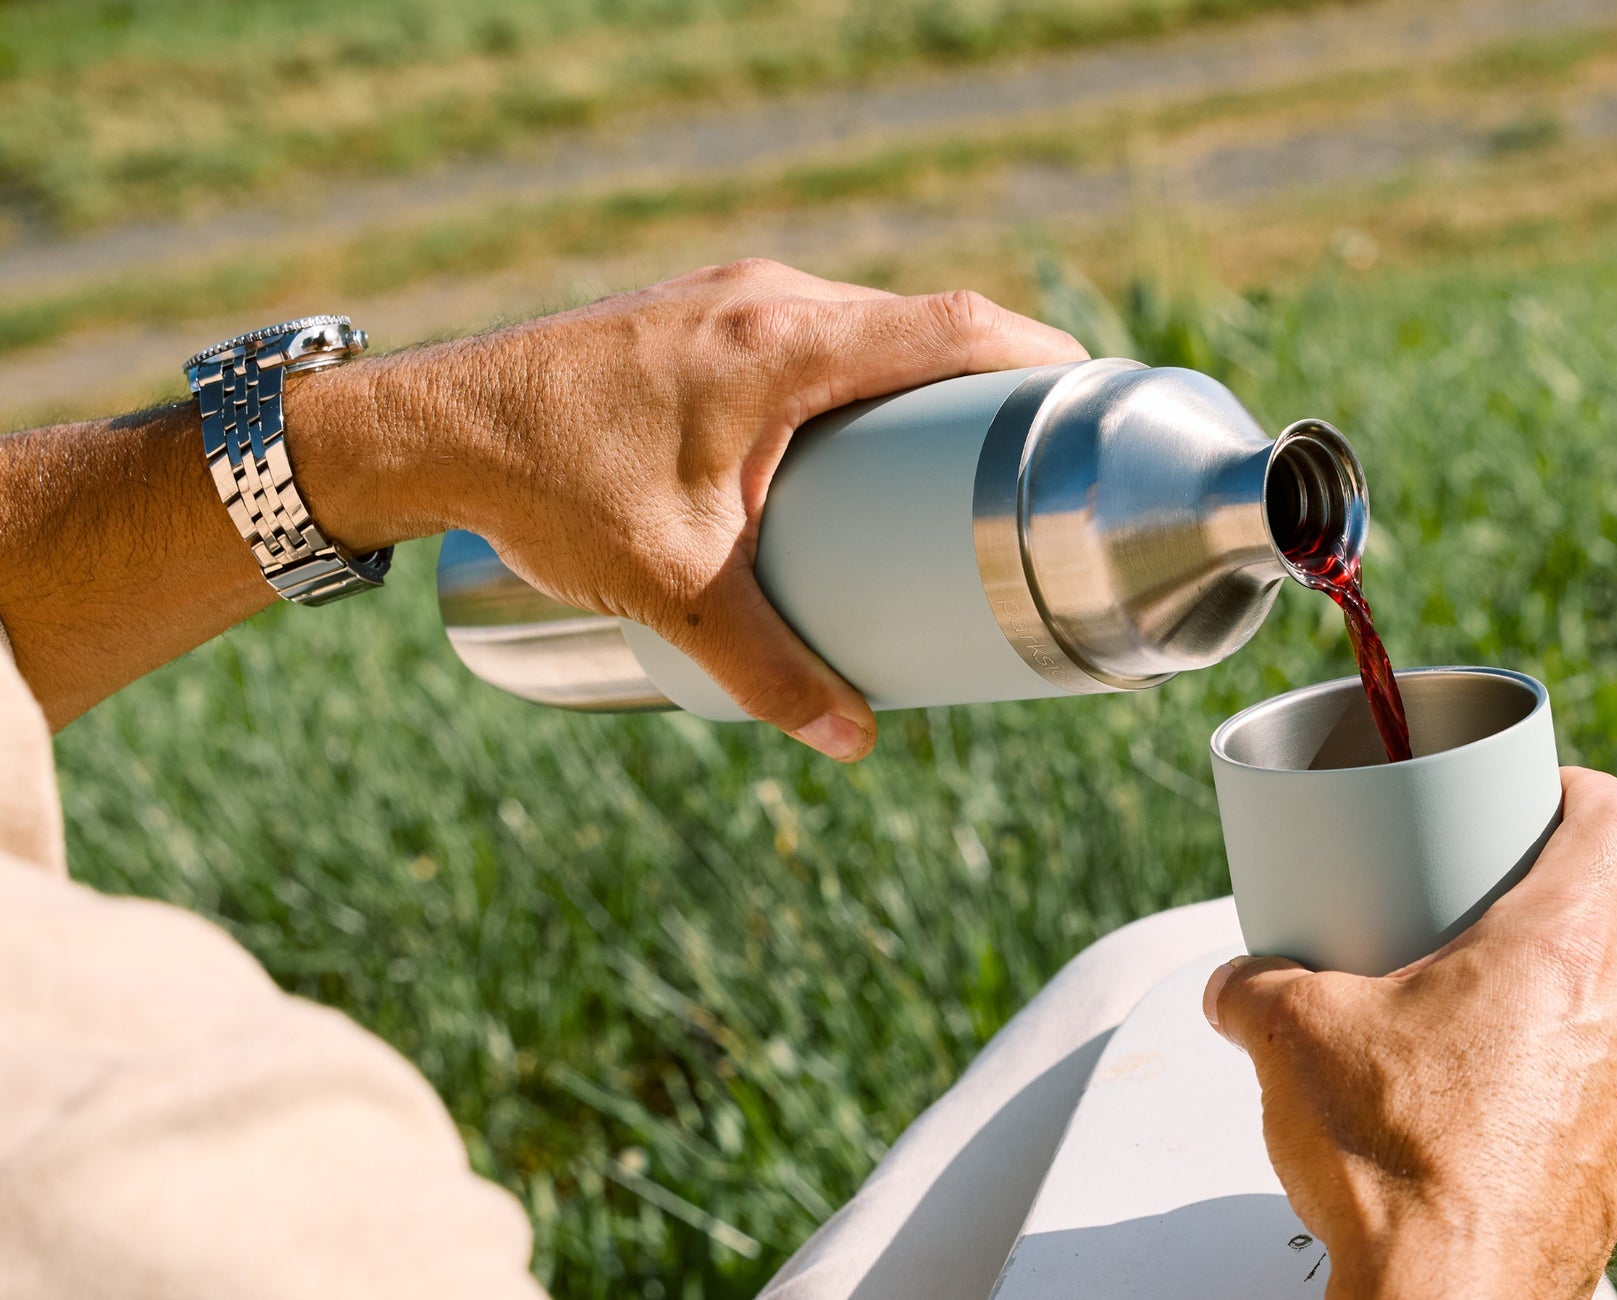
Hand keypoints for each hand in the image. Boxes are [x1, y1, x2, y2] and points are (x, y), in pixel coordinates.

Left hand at [298, 260, 1086, 757]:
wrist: (425, 430)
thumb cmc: (545, 489)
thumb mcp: (672, 588)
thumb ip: (768, 667)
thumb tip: (852, 741)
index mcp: (783, 342)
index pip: (955, 326)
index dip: (1041, 360)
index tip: (1095, 406)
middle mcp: (767, 296)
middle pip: (923, 322)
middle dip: (995, 384)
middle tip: (1045, 459)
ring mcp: (730, 294)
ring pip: (867, 322)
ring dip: (924, 377)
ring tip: (968, 458)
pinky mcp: (700, 312)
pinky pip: (817, 328)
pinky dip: (865, 371)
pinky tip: (865, 435)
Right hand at [1203, 768, 1616, 1299]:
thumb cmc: (1390, 1167)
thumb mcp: (1293, 1041)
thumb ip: (1258, 989)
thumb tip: (1239, 985)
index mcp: (1553, 953)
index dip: (1592, 795)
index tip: (1556, 795)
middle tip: (1549, 899)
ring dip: (1613, 994)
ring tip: (1534, 1006)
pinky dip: (1599, 1086)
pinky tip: (1532, 1103)